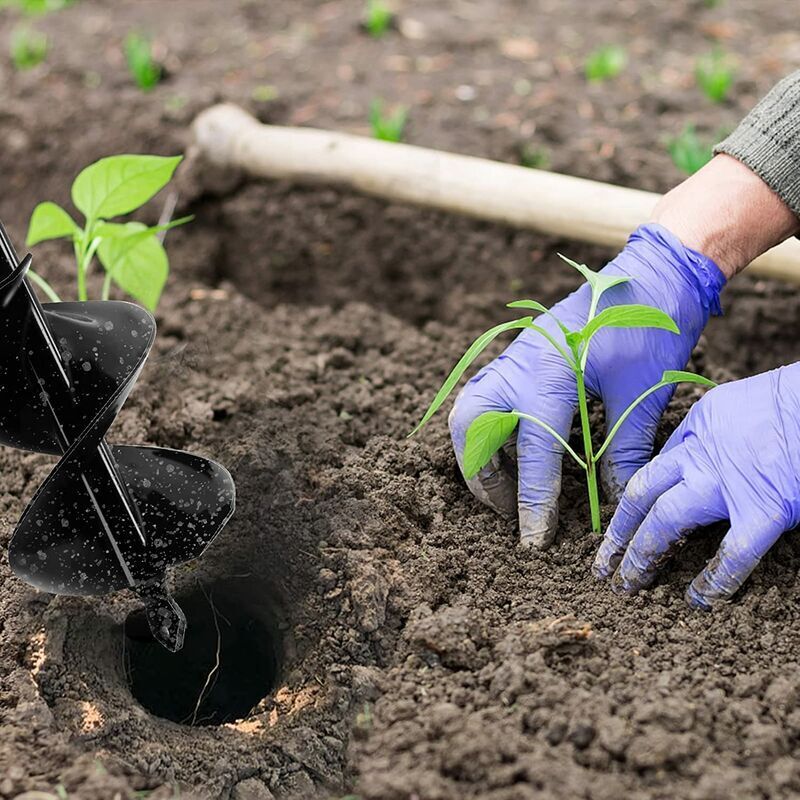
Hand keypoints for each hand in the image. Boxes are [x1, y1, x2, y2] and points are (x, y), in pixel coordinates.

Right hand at [448, 223, 724, 546]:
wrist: (653, 272)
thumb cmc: (652, 326)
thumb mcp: (642, 394)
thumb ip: (623, 450)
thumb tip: (614, 502)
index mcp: (548, 372)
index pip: (532, 450)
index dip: (533, 500)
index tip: (534, 540)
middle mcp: (518, 364)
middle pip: (471, 426)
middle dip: (481, 475)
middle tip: (508, 509)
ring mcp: (513, 357)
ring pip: (469, 411)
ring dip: (476, 453)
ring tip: (503, 487)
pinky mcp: (519, 356)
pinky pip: (484, 398)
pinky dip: (487, 430)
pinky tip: (511, 451)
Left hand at [593, 365, 799, 606]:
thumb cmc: (797, 400)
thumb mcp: (742, 404)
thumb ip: (718, 433)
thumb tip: (712, 460)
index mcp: (698, 424)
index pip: (656, 468)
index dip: (636, 500)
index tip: (624, 523)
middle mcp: (701, 454)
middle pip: (643, 494)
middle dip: (619, 531)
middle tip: (603, 563)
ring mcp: (727, 484)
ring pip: (666, 521)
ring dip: (642, 554)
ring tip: (628, 583)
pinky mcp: (763, 511)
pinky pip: (731, 555)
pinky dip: (713, 581)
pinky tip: (698, 600)